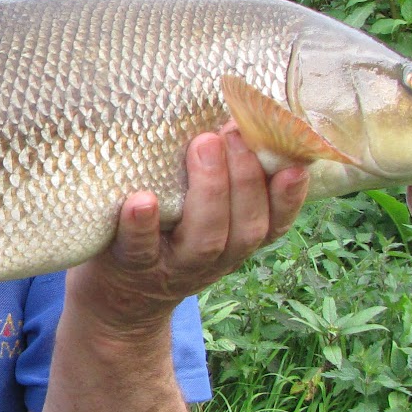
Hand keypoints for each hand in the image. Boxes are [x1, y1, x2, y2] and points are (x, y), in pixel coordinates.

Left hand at [69, 125, 309, 334]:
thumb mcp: (203, 215)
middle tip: (233, 133)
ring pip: (205, 240)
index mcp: (236, 240)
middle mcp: (213, 258)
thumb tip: (240, 110)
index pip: (275, 222)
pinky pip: (139, 249)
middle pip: (245, 227)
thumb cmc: (165, 236)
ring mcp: (173, 266)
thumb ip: (225, 180)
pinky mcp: (130, 267)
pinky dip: (141, 225)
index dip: (290, 196)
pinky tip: (141, 200)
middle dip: (245, 178)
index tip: (294, 162)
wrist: (116, 301)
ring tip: (203, 145)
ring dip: (209, 191)